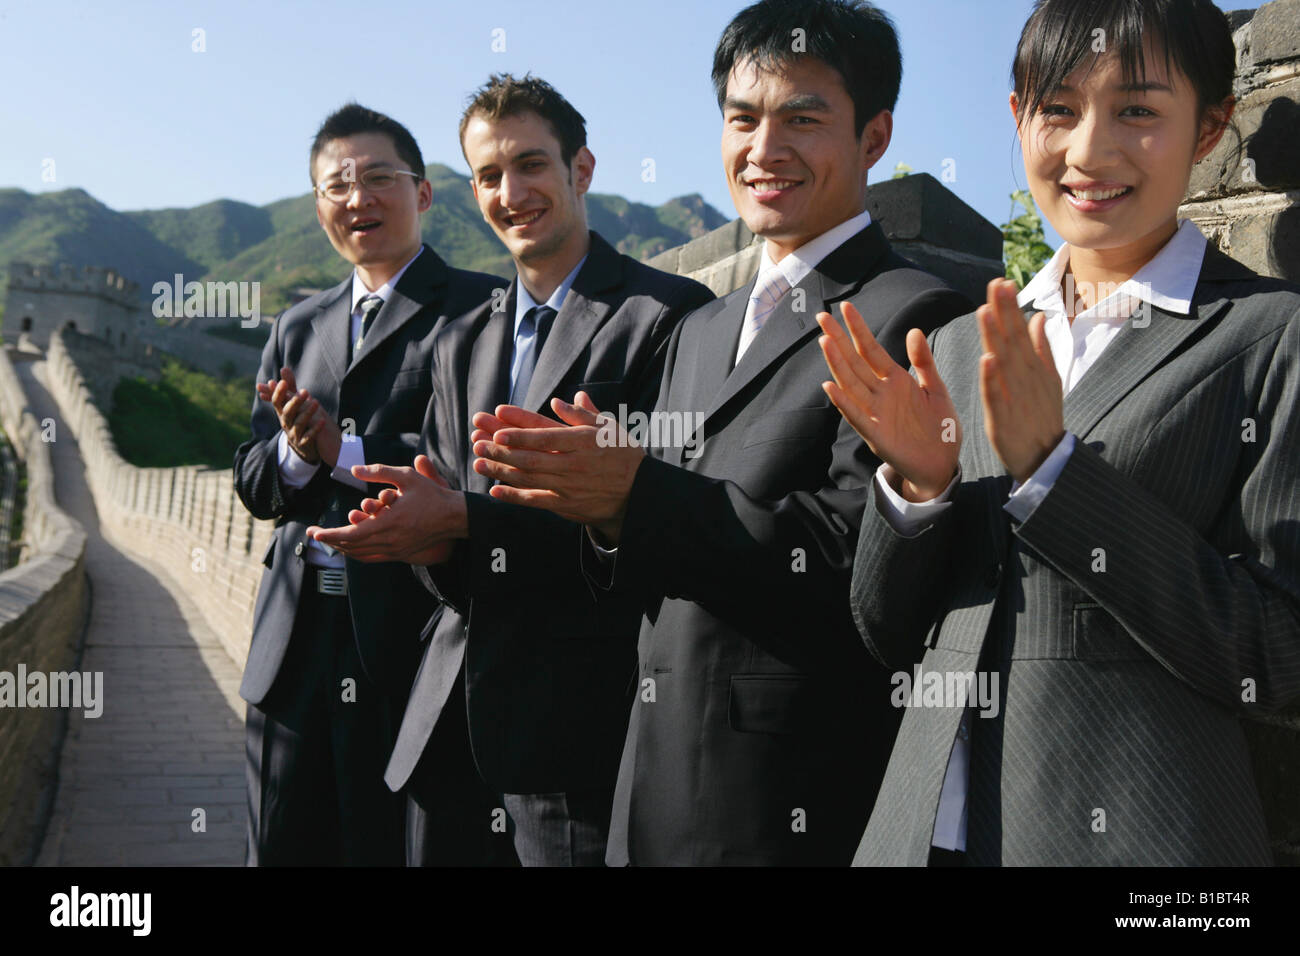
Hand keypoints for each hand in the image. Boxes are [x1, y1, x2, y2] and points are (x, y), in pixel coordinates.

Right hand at [257, 367, 342, 465]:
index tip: (281, 382)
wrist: (306, 446)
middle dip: (295, 401)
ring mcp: (294, 434)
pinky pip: (308, 437)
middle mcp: (285, 423)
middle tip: (306, 391)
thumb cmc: (299, 419)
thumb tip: (283, 368)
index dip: (278, 392)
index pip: (277, 401)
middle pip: (287, 412)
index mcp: (283, 412)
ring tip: (316, 402)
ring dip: (307, 413)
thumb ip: (291, 386)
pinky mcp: (304, 444)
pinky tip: (323, 421)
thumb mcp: (295, 403)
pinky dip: (315, 429)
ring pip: (298, 424)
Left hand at [306, 455, 461, 563]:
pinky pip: (372, 558)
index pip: (350, 536)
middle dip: (330, 541)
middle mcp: (390, 542)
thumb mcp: (406, 476)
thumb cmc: (432, 494)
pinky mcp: (401, 553)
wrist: (454, 517)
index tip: (314, 531)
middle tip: (314, 533)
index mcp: (388, 524)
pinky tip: (350, 546)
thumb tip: (354, 469)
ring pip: (361, 555)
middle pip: (351, 548)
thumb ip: (379, 472)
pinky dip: (357, 553)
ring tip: (329, 539)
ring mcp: (396, 550)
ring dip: (342, 548)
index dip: (329, 535)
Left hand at [471, 391, 643, 543]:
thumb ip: (583, 415)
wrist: (639, 494)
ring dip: (501, 470)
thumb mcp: (609, 429)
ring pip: (528, 477)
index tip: (497, 422)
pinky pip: (536, 500)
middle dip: (501, 449)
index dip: (520, 429)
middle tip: (477, 440)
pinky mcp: (565, 504)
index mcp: (582, 441)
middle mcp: (573, 463)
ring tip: (478, 461)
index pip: (546, 433)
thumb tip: (560, 400)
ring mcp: (568, 486)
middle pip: (530, 456)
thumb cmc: (623, 455)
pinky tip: (495, 489)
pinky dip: (514, 496)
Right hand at [817, 301, 960, 501]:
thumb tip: (914, 330)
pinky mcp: (877, 436)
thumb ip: (924, 362)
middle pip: (855, 362)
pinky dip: (844, 403)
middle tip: (821, 317)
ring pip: (851, 385)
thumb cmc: (940, 427)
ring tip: (825, 342)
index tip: (845, 307)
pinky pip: (857, 417)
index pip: (871, 349)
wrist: (943, 464)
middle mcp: (880, 394)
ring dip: (837, 365)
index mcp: (895, 380)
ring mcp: (876, 414)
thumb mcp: (936, 389)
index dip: (858, 329)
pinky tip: (830, 387)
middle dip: (838, 340)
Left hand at [977, 279, 1063, 482]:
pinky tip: (986, 359)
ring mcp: (1015, 398)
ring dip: (994, 337)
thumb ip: (1042, 349)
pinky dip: (992, 379)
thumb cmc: (1043, 416)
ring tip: (985, 311)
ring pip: (1003, 364)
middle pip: (1012, 340)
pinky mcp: (1002, 419)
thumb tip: (1039, 316)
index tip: (1002, 282)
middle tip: (995, 284)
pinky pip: (996, 396)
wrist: (1045, 459)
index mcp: (1034, 368)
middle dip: (1004, 312)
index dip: (1010, 308)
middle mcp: (1025, 379)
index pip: (1020, 332)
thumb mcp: (1049, 380)